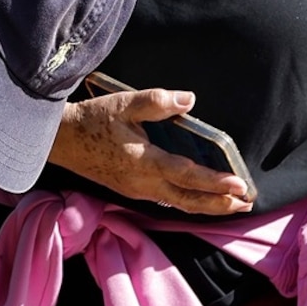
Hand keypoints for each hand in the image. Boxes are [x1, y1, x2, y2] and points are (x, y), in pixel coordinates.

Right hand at [46, 86, 254, 215]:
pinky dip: (189, 202)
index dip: (215, 183)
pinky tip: (201, 199)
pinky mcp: (132, 190)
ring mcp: (137, 190)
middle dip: (219, 205)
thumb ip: (157, 101)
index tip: (239, 187)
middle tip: (246, 205)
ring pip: (179, 204)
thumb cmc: (92, 120)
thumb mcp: (123, 104)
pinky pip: (167, 200)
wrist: (60, 141)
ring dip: (207, 206)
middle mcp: (142, 183)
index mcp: (143, 162)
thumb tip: (189, 99)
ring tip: (232, 206)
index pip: (187, 176)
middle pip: (188, 200)